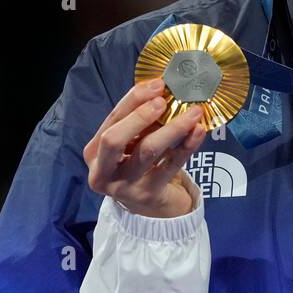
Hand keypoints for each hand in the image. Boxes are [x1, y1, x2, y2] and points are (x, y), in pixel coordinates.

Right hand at [84, 78, 207, 217]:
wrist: (151, 207)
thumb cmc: (138, 165)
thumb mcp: (131, 143)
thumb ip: (139, 121)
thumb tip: (162, 90)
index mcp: (93, 152)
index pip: (111, 121)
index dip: (133, 100)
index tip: (156, 84)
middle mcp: (102, 171)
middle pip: (114, 139)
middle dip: (138, 117)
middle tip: (163, 101)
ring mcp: (124, 186)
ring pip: (147, 152)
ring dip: (172, 128)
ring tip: (193, 112)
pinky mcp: (149, 195)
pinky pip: (171, 166)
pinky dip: (187, 146)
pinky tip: (198, 131)